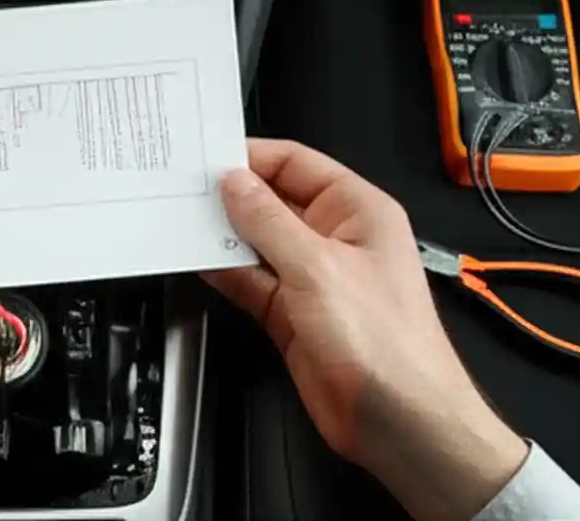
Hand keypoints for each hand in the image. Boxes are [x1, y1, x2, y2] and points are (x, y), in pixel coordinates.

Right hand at [202, 139, 526, 520]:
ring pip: (256, 243)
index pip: (296, 164)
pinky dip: (226, 272)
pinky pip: (251, 281)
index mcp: (357, 211)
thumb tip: (234, 183)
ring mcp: (312, 277)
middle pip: (271, 202)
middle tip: (183, 190)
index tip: (207, 159)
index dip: (251, 158)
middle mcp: (335, 238)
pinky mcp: (292, 313)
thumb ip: (268, 221)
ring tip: (181, 222)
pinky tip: (199, 261)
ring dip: (223, 236)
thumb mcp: (318, 267)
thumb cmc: (385, 342)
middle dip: (230, 197)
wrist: (398, 421)